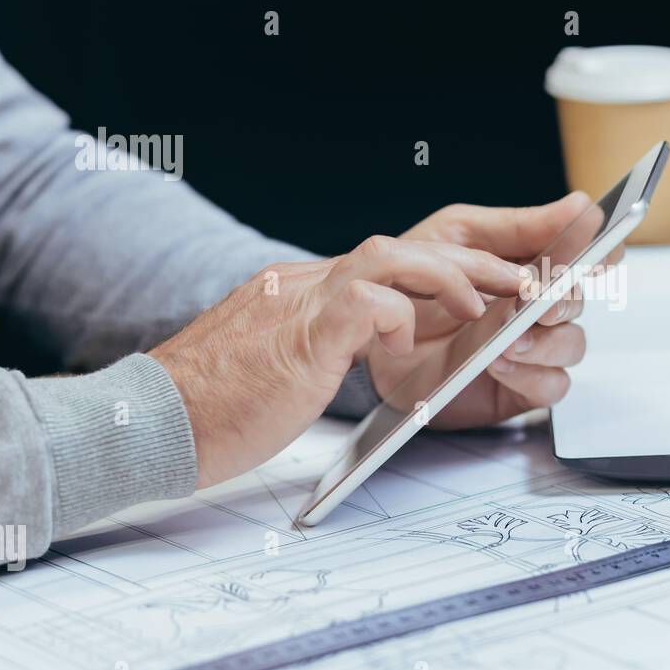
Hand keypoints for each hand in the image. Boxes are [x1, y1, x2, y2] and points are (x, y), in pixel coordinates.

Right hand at [151, 237, 530, 487]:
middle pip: (406, 246)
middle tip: (521, 282)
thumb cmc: (215, 405)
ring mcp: (301, 302)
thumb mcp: (282, 362)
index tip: (494, 283)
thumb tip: (374, 338)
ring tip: (487, 305)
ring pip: (392, 255)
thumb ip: (325, 339)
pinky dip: (398, 317)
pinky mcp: (298, 335)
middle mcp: (307, 284)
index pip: (392, 259)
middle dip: (473, 261)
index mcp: (308, 291)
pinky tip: (405, 346)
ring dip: (452, 277)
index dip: (449, 265)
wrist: (147, 423)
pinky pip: (365, 303)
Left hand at [367, 192, 614, 427]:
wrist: (374, 334)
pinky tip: (501, 363)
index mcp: (531, 265)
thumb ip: (522, 225)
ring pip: (573, 344)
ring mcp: (532, 348)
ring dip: (547, 341)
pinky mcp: (519, 388)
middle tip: (539, 301)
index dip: (601, 252)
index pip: (585, 257)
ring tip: (508, 338)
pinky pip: (552, 385)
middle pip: (579, 302)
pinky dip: (533, 375)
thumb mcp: (460, 235)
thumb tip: (580, 205)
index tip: (600, 251)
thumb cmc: (416, 281)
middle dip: (564, 300)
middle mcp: (538, 306)